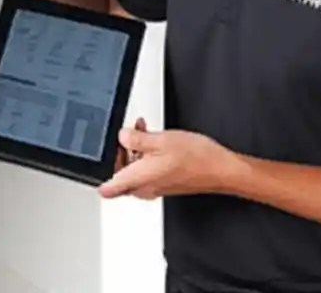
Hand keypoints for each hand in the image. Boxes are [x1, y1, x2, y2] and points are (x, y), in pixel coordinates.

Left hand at [98, 124, 241, 200]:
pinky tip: (154, 140)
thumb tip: (121, 136)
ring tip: (141, 132)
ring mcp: (155, 186)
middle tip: (126, 135)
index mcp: (137, 180)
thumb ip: (134, 139)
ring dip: (133, 150)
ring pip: (133, 170)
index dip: (98, 172)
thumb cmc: (196, 159)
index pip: (106, 188)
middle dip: (119, 152)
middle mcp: (144, 188)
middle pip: (118, 174)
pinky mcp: (164, 182)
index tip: (99, 155)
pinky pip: (146, 170)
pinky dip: (145, 155)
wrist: (221, 169)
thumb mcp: (159, 140)